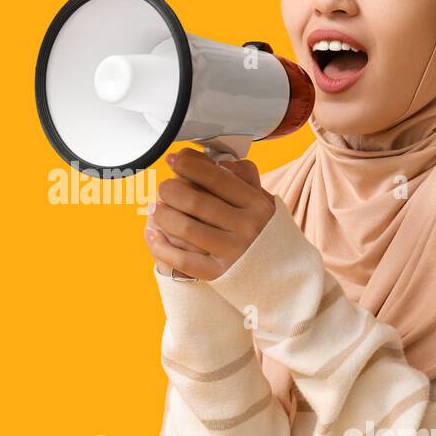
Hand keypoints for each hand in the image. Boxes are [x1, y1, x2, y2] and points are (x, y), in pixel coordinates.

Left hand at [144, 148, 274, 280]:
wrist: (283, 276)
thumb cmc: (264, 231)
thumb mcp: (264, 200)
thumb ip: (245, 177)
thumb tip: (219, 162)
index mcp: (256, 204)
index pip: (216, 177)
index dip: (189, 165)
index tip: (174, 159)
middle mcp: (246, 227)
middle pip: (196, 201)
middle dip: (171, 190)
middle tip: (164, 187)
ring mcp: (232, 252)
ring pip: (186, 228)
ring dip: (163, 215)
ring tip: (156, 208)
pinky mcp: (219, 274)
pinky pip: (182, 260)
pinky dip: (161, 245)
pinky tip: (153, 233)